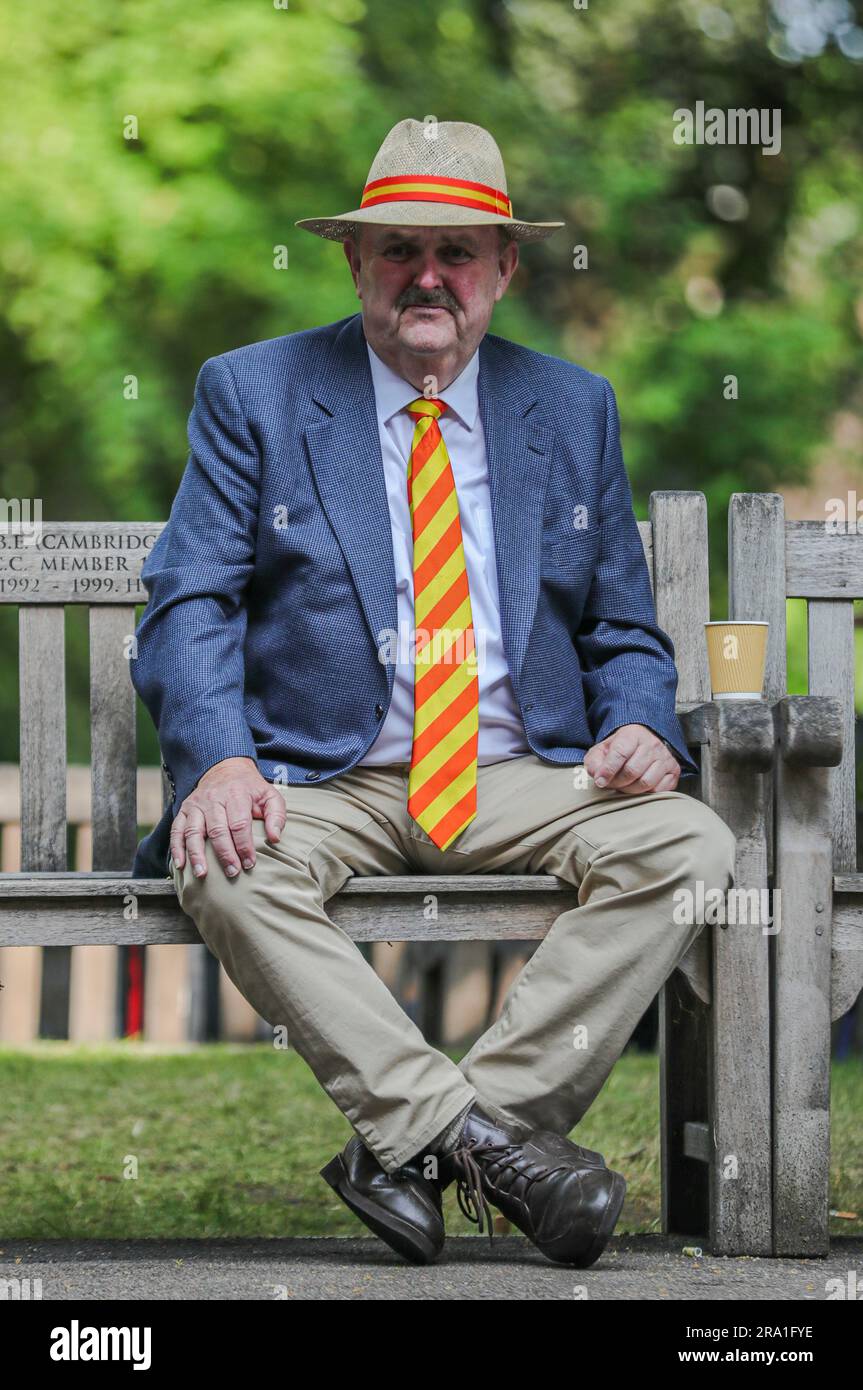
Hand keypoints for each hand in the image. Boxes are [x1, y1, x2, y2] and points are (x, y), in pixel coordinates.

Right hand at [169, 757, 286, 879]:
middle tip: (232, 872)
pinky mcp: (184, 809)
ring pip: (193, 831)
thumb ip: (277, 816)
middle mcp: (213, 799)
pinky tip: (179, 865)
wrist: (225, 768)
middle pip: (217, 830)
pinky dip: (176, 848)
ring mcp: (196, 804)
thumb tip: (275, 838)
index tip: (249, 863)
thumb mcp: (269, 795)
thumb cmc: (250, 788)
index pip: (239, 824)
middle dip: (224, 854)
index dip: (244, 845)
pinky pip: (177, 829)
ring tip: (202, 874)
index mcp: (236, 795)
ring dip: (196, 854)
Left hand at [584, 724, 679, 794]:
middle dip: (618, 782)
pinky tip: (639, 786)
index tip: (600, 781)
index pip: (620, 753)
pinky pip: (660, 790)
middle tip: (611, 784)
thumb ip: (594, 762)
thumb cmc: (621, 748)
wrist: (643, 742)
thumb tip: (598, 776)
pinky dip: (647, 793)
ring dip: (631, 790)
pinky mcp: (674, 770)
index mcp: (632, 734)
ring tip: (624, 785)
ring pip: (646, 782)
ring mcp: (665, 757)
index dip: (608, 770)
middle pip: (632, 771)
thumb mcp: (602, 749)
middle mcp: (652, 744)